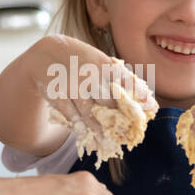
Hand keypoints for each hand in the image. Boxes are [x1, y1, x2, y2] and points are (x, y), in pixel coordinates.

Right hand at [28, 35, 156, 142]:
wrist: (44, 52)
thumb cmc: (78, 59)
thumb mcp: (97, 60)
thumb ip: (118, 76)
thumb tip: (145, 96)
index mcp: (101, 62)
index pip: (124, 78)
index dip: (138, 92)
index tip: (151, 107)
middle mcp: (88, 73)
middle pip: (108, 98)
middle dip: (121, 116)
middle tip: (131, 130)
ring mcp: (72, 85)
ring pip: (89, 111)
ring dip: (100, 129)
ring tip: (109, 142)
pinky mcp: (57, 95)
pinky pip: (71, 115)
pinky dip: (80, 127)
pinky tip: (88, 137)